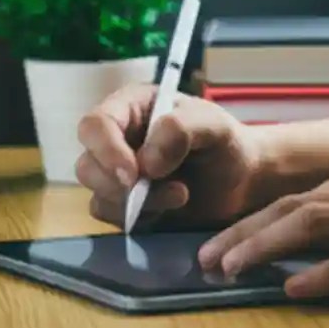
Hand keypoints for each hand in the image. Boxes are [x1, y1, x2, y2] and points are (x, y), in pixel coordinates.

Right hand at [76, 84, 264, 229]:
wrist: (240, 181)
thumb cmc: (224, 143)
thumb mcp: (213, 126)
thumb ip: (180, 130)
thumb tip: (146, 163)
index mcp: (128, 108)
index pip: (94, 125)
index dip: (106, 150)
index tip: (134, 175)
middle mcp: (114, 140)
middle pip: (87, 165)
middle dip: (122, 185)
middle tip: (173, 190)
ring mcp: (115, 175)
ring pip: (97, 195)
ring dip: (138, 204)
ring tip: (181, 195)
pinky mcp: (122, 205)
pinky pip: (111, 217)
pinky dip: (139, 218)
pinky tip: (169, 209)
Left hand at [198, 146, 328, 300]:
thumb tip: (315, 227)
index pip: (300, 195)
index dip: (255, 220)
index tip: (220, 242)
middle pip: (293, 207)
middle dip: (243, 234)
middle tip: (205, 259)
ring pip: (312, 226)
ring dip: (263, 248)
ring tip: (229, 269)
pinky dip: (322, 276)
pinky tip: (292, 290)